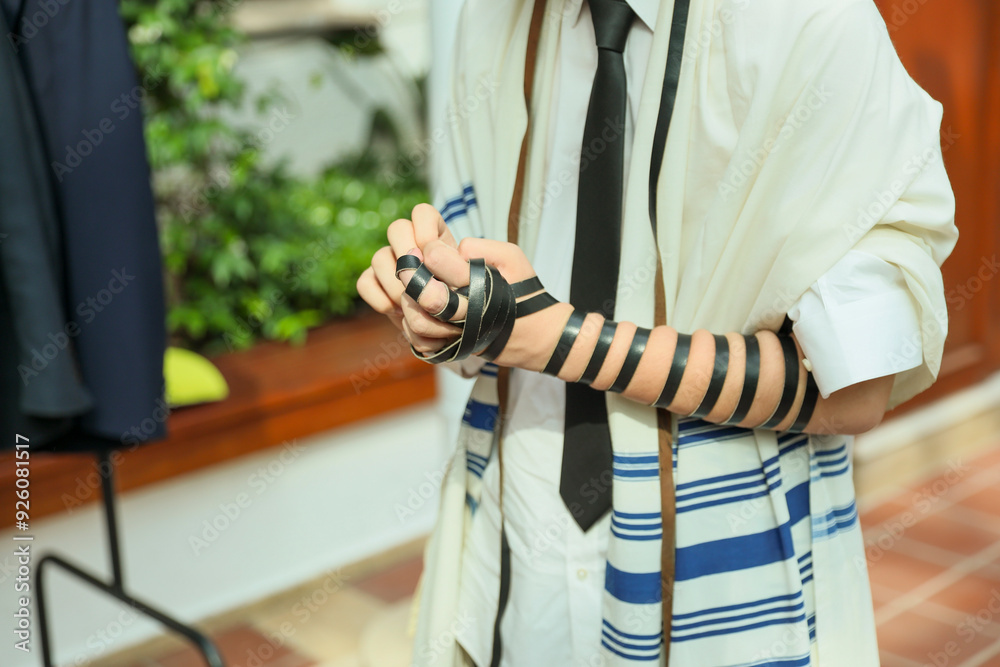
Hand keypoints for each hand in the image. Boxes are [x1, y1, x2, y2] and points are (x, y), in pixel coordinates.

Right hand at [356, 203, 457, 338]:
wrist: (450, 324)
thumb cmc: (465, 300)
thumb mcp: (470, 283)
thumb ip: (460, 269)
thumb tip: (446, 256)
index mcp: (435, 233)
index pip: (423, 213)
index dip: (425, 232)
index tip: (432, 259)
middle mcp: (409, 242)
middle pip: (397, 228)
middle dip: (409, 259)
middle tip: (421, 285)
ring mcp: (388, 260)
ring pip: (379, 258)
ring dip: (397, 286)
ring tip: (416, 306)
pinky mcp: (373, 282)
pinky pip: (365, 283)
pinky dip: (381, 300)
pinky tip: (399, 312)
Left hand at [402, 236, 572, 369]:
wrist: (534, 335)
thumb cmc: (523, 291)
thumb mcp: (512, 258)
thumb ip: (483, 247)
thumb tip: (455, 249)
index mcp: (480, 286)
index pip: (437, 259)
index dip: (429, 248)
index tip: (430, 246)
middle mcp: (466, 312)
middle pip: (426, 295)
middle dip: (411, 275)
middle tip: (409, 264)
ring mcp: (457, 335)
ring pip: (417, 323)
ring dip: (408, 302)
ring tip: (410, 288)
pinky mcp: (449, 350)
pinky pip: (419, 342)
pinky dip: (411, 325)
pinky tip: (414, 308)